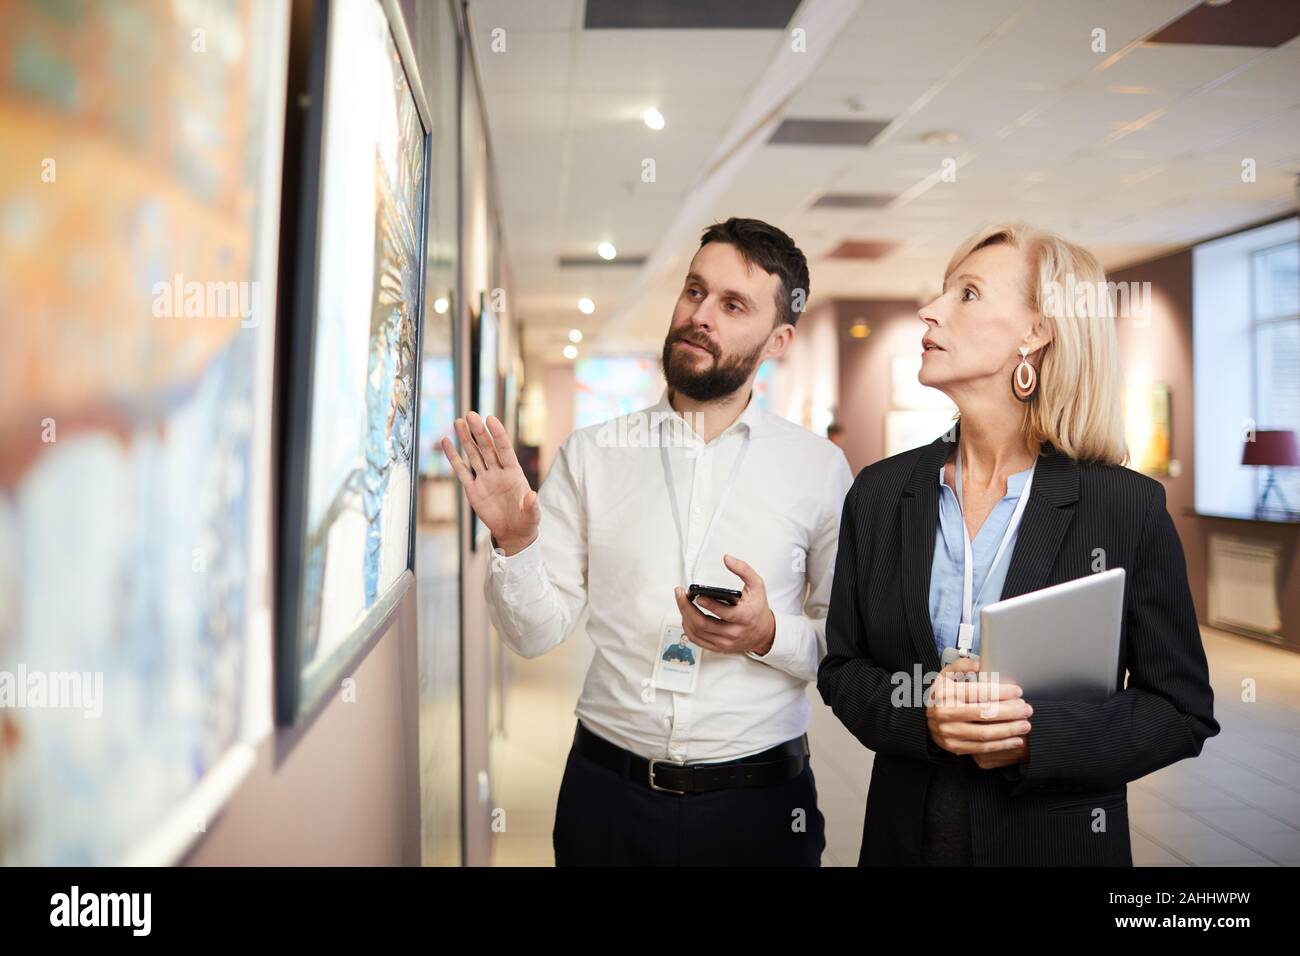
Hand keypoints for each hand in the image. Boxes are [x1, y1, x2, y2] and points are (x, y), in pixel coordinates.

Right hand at [440, 411, 538, 554]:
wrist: (513, 532)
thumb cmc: (526, 521)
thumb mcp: (532, 515)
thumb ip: (531, 506)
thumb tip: (533, 496)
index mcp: (514, 473)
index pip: (505, 449)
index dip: (498, 435)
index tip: (490, 419)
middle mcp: (498, 472)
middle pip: (487, 448)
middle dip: (478, 432)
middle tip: (470, 415)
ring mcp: (484, 479)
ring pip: (473, 455)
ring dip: (466, 439)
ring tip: (458, 421)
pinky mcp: (472, 489)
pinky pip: (461, 471)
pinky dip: (453, 457)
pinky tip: (446, 442)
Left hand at [672, 554, 775, 655]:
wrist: (764, 633)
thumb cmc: (758, 608)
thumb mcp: (757, 585)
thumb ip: (743, 570)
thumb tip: (727, 559)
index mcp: (745, 617)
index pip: (724, 614)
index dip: (709, 605)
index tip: (698, 596)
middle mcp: (734, 632)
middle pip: (704, 624)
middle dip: (687, 608)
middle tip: (680, 594)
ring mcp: (725, 642)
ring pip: (698, 632)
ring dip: (685, 616)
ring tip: (682, 602)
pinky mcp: (719, 647)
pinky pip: (698, 640)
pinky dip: (688, 628)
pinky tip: (685, 616)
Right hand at [925, 657, 1031, 761]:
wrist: (924, 720)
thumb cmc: (940, 697)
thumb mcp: (944, 676)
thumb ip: (960, 666)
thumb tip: (979, 664)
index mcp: (945, 693)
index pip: (978, 692)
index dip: (1000, 692)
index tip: (1018, 692)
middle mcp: (945, 713)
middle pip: (985, 713)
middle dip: (1010, 712)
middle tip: (1026, 709)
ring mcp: (949, 732)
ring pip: (985, 733)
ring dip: (1009, 730)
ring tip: (1025, 725)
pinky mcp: (954, 746)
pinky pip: (982, 748)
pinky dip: (1001, 745)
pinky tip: (1015, 740)